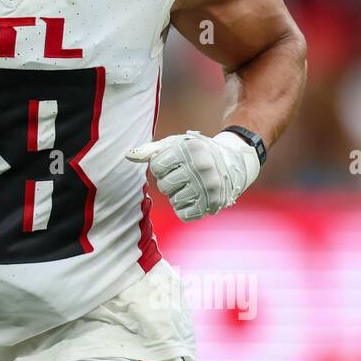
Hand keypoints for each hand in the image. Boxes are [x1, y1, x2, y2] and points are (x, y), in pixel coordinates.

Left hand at [125, 130, 260, 221]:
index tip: (173, 164)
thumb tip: (128, 156)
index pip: (156, 167)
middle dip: (169, 182)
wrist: (232, 161)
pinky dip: (184, 209)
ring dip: (177, 195)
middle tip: (183, 176)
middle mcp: (202, 167)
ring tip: (190, 185)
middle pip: (164, 186)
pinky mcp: (213, 204)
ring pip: (173, 201)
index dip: (161, 167)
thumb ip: (151, 151)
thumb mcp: (175, 144)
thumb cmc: (196, 152)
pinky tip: (194, 198)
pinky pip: (184, 215)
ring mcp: (209, 187)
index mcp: (190, 149)